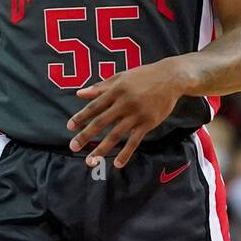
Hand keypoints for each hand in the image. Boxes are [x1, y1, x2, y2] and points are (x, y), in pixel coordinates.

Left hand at [66, 60, 187, 167]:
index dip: (81, 117)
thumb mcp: (121, 77)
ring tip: (90, 161)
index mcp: (115, 90)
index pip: (94, 106)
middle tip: (73, 147)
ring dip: (102, 149)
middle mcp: (124, 102)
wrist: (170, 78)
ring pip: (116, 135)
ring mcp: (136, 114)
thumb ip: (100, 87)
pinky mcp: (148, 123)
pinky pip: (134, 141)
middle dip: (86, 135)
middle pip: (101, 122)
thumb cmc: (143, 75)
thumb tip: (79, 93)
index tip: (69, 127)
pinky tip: (117, 164)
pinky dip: (126, 153)